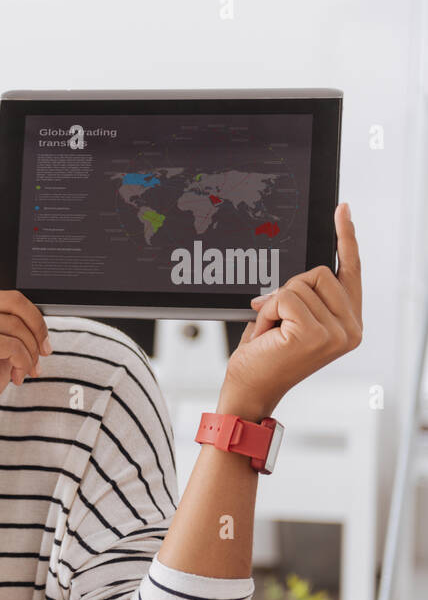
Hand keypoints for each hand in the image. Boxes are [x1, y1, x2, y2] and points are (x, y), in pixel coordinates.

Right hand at [0, 186, 51, 431]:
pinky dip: (24, 361)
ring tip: (27, 368)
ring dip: (31, 350)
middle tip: (43, 352)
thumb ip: (12, 323)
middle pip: (17, 299)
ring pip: (18, 322)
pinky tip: (18, 374)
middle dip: (37, 328)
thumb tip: (38, 317)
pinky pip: (12, 341)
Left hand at [220, 203, 363, 417]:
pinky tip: (266, 335)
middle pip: (318, 273)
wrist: (249, 389)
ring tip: (272, 333)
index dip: (346, 238)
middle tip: (276, 322)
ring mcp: (336, 333)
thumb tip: (294, 280)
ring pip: (299, 285)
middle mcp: (350, 329)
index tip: (341, 210)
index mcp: (349, 323)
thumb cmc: (265, 358)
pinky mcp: (314, 334)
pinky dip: (267, 313)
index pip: (350, 270)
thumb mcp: (289, 321)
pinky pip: (284, 298)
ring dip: (275, 305)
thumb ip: (302, 297)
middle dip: (288, 291)